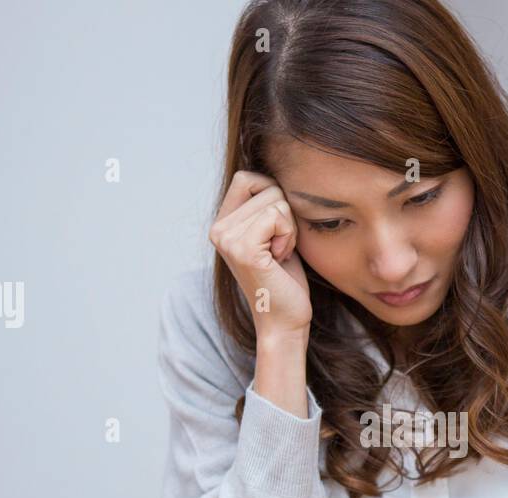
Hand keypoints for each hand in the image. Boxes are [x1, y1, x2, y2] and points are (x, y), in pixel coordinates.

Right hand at [208, 169, 311, 340]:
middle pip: (266, 185)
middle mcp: (218, 228)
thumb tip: (280, 166)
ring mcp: (227, 238)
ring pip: (275, 200)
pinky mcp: (242, 249)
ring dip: (289, 228)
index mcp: (222, 223)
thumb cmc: (285, 280)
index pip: (248, 177)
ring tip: (279, 255)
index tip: (275, 232)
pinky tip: (280, 258)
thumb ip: (266, 205)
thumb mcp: (273, 234)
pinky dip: (288, 235)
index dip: (273, 196)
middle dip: (285, 214)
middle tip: (279, 248)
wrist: (284, 321)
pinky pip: (277, 215)